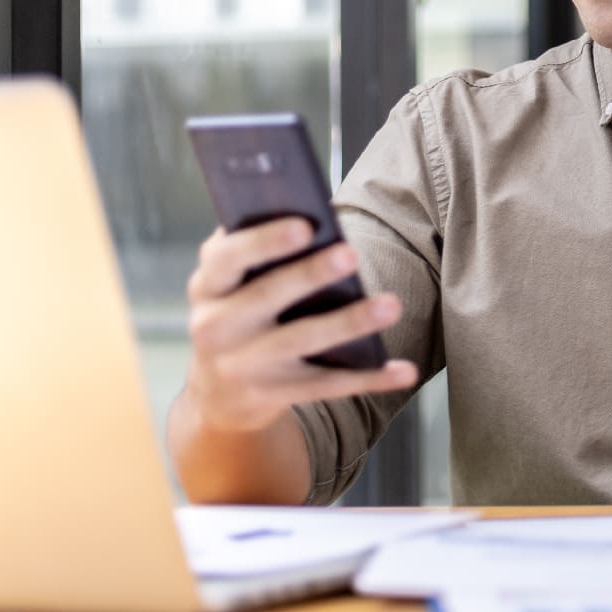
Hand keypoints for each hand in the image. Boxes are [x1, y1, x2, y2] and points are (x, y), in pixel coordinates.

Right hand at [181, 220, 416, 433]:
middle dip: (310, 275)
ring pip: (303, 340)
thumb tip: (314, 215)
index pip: (227, 258)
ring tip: (391, 305)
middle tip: (350, 254)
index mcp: (207, 286)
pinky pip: (327, 385)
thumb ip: (254, 250)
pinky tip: (405, 371)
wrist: (218, 394)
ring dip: (350, 323)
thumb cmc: (238, 314)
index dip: (263, 242)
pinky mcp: (270, 396)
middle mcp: (216, 327)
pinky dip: (369, 378)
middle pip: (267, 297)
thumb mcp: (229, 284)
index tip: (305, 226)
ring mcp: (242, 366)